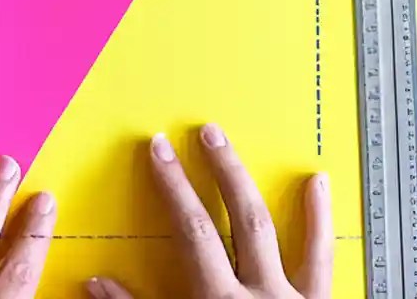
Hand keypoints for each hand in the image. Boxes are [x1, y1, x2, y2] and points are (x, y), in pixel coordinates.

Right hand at [88, 124, 332, 298]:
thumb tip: (95, 285)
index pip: (192, 231)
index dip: (173, 186)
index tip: (158, 150)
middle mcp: (259, 295)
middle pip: (236, 218)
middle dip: (217, 171)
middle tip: (202, 133)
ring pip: (275, 230)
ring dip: (255, 185)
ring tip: (243, 147)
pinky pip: (321, 260)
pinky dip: (320, 221)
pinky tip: (319, 184)